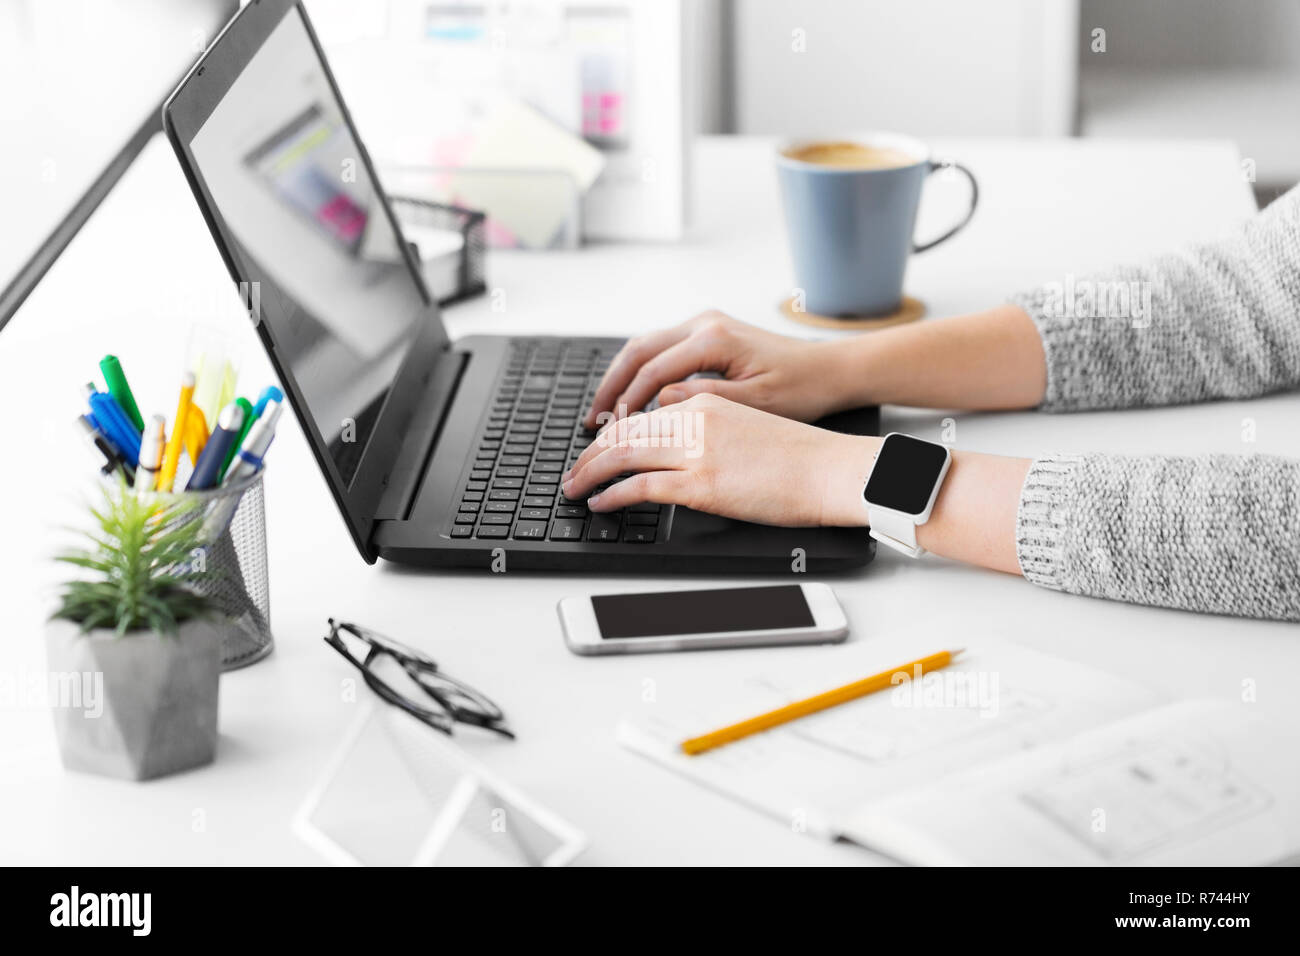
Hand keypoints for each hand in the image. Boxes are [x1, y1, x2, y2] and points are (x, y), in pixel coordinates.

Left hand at [563, 394, 877, 526]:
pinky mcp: (700, 484)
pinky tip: (601, 503)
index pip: (643, 416)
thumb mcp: (745, 427)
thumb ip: (707, 432)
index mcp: (706, 404)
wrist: (829, 470)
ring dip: (590, 474)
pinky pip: (639, 487)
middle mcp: (695, 421)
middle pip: (623, 432)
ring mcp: (696, 452)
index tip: (597, 450)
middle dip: (590, 454)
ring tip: (574, 490)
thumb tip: (676, 453)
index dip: (611, 435)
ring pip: (622, 456)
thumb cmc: (799, 457)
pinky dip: (612, 496)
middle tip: (573, 473)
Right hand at [584, 310, 847, 427]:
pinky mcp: (707, 334)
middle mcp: (704, 324)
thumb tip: (661, 402)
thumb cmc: (800, 389)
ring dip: (620, 378)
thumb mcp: (755, 402)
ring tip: (603, 412)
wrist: (827, 370)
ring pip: (644, 346)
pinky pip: (660, 349)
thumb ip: (705, 400)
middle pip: (637, 351)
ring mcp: (704, 325)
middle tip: (591, 422)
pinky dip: (639, 373)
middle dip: (610, 387)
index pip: (653, 371)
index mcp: (713, 339)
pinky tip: (631, 398)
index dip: (628, 404)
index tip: (611, 432)